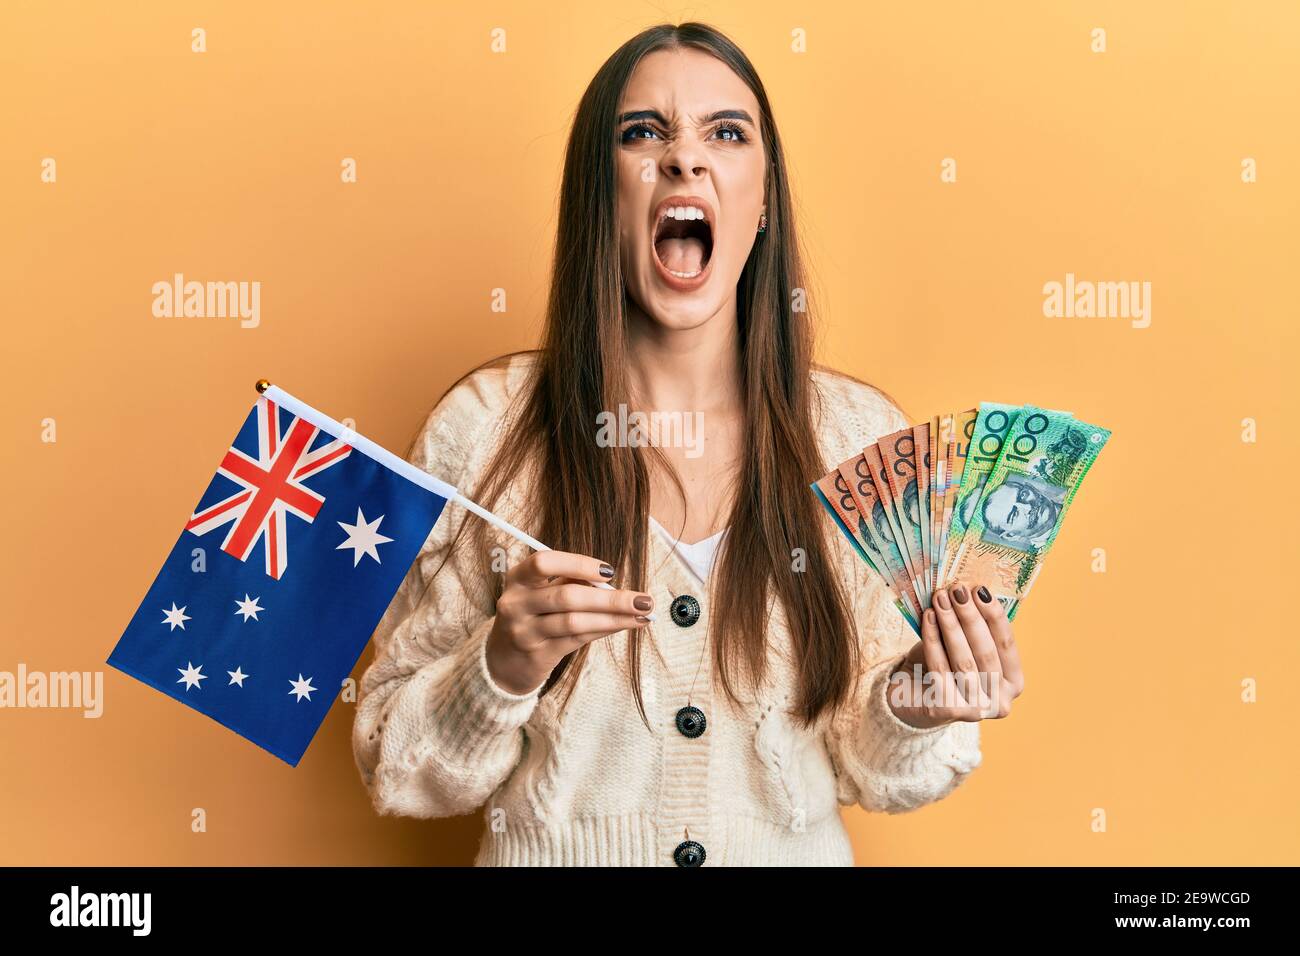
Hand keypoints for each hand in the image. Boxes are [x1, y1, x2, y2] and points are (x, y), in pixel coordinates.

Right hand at [485, 550, 653, 694]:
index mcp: (517, 579)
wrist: (502, 661)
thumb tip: (610, 580)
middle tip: (644, 599)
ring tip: (642, 615)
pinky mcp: (537, 655)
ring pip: (575, 622)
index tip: (609, 572)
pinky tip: (624, 625)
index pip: (544, 563)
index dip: (578, 564)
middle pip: (567, 596)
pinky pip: (577, 639)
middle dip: (610, 598)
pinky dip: (604, 630)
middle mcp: (516, 603)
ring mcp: (524, 632)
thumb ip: (568, 580)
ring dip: (614, 617)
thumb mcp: (539, 592)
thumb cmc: (531, 616)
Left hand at [886, 581, 1024, 729]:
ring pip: (963, 659)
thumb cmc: (945, 665)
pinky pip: (940, 667)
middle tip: (957, 589)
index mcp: (1013, 683)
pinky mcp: (948, 710)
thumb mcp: (965, 645)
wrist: (913, 697)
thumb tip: (971, 591)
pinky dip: (932, 639)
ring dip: (951, 624)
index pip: (1007, 645)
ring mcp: (977, 710)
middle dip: (970, 617)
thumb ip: (974, 627)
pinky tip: (927, 617)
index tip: (980, 589)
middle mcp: (1000, 702)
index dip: (994, 615)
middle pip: (985, 651)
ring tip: (940, 598)